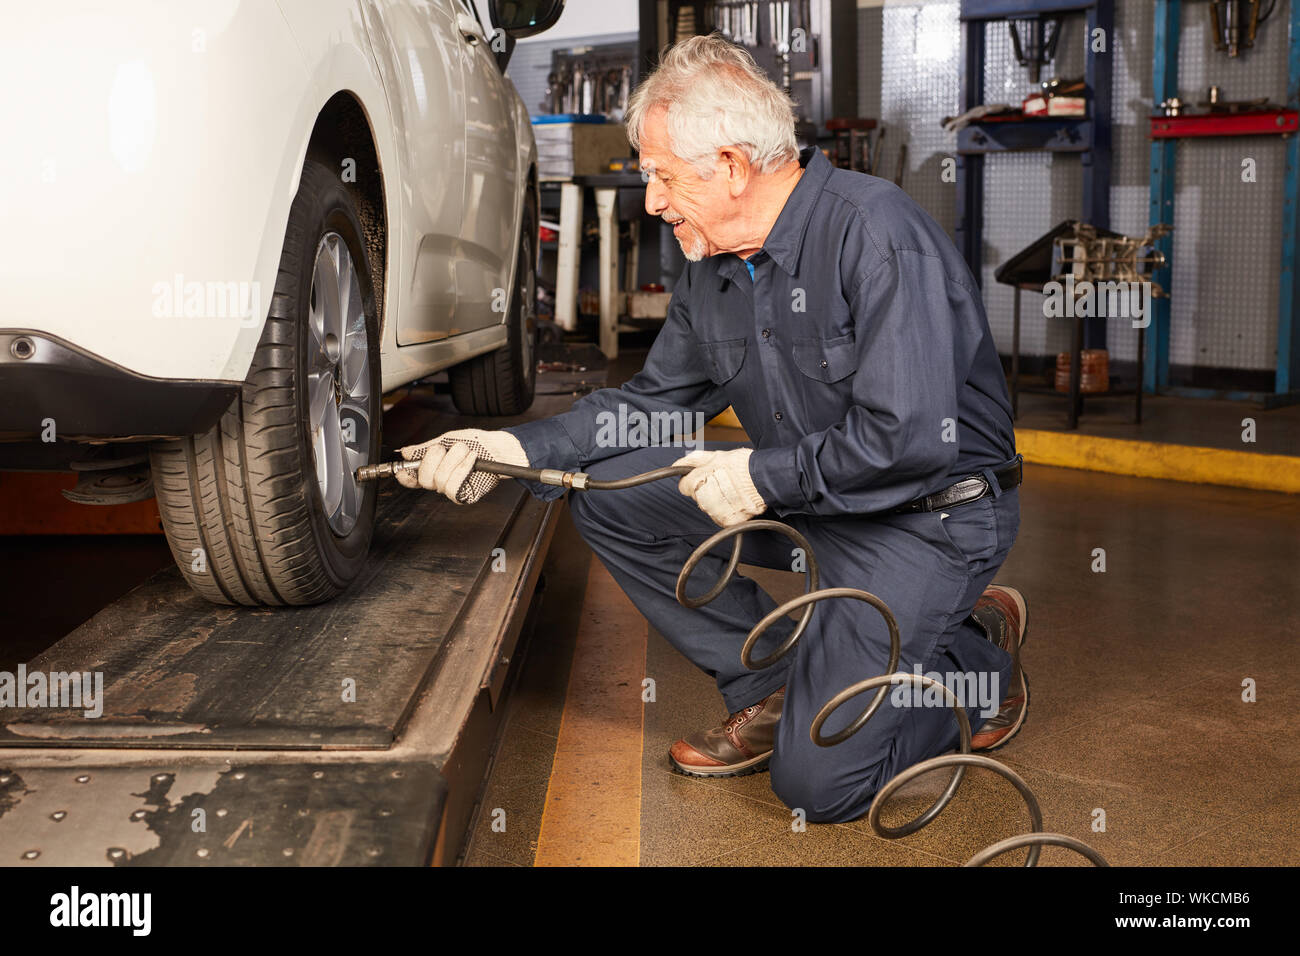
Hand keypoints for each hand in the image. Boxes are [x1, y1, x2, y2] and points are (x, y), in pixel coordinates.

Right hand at [396, 429, 528, 503]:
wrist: (499, 447)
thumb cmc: (477, 443)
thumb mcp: (448, 440)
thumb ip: (426, 448)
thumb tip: (406, 452)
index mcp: (434, 468)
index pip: (413, 478)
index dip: (406, 476)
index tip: (402, 470)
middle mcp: (442, 481)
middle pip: (425, 479)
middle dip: (434, 458)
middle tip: (446, 448)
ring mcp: (454, 489)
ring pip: (440, 480)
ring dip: (454, 459)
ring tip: (466, 451)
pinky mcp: (467, 495)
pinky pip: (454, 487)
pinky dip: (463, 469)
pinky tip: (471, 460)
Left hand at [673, 448, 765, 526]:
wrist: (764, 479)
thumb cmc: (743, 466)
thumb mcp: (716, 455)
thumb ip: (694, 460)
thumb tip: (679, 463)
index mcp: (697, 482)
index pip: (683, 487)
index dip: (694, 481)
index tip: (703, 478)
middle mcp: (703, 499)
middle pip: (697, 497)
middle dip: (707, 490)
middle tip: (723, 481)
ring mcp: (715, 512)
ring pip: (709, 508)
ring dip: (718, 501)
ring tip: (732, 490)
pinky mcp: (727, 521)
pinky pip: (722, 517)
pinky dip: (729, 511)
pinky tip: (737, 500)